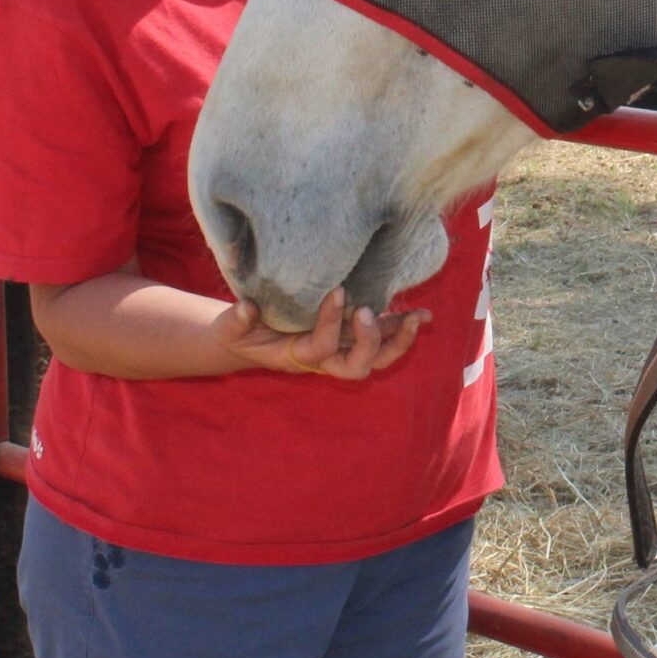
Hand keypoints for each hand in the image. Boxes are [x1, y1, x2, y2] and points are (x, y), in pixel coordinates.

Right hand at [214, 287, 426, 380]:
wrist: (248, 340)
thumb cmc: (240, 333)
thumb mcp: (230, 327)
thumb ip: (237, 319)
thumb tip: (248, 307)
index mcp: (296, 357)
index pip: (320, 348)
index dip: (330, 324)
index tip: (338, 291)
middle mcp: (324, 359)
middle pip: (357, 366)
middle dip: (369, 342)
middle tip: (368, 312)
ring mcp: (340, 350)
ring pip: (377, 359)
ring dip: (399, 340)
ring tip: (418, 317)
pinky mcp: (351, 337)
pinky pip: (383, 338)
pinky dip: (403, 327)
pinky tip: (425, 314)